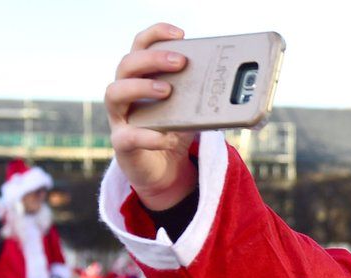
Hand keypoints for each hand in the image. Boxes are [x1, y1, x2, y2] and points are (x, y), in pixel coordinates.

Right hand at [105, 23, 197, 209]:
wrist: (167, 171)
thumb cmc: (176, 131)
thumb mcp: (192, 109)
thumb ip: (202, 95)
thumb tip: (236, 87)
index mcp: (142, 77)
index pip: (140, 46)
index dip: (156, 34)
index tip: (180, 33)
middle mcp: (125, 93)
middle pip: (126, 64)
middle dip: (153, 58)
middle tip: (180, 62)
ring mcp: (120, 118)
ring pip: (114, 92)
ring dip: (141, 87)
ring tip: (168, 91)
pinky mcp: (123, 145)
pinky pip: (129, 137)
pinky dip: (150, 136)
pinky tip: (169, 138)